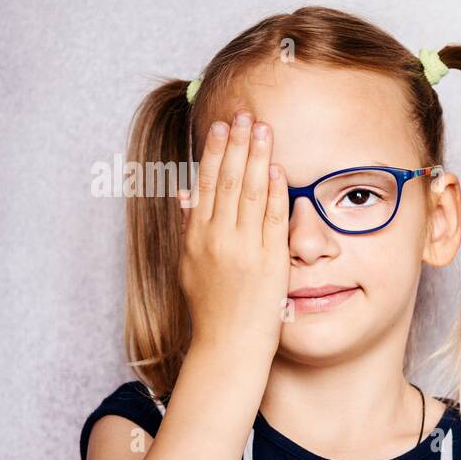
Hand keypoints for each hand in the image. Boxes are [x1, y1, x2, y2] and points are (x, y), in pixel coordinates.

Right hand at [177, 109, 289, 357]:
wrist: (228, 344)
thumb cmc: (211, 308)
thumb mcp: (189, 266)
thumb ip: (189, 227)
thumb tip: (183, 194)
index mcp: (196, 237)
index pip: (206, 184)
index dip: (215, 153)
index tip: (220, 126)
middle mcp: (217, 238)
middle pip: (227, 181)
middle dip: (236, 145)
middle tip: (243, 115)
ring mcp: (243, 248)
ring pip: (249, 193)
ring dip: (256, 158)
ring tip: (262, 129)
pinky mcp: (268, 260)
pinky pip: (271, 218)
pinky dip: (274, 191)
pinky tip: (277, 167)